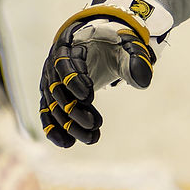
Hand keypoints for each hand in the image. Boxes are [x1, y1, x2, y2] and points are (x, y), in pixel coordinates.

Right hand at [39, 0, 171, 147]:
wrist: (98, 45)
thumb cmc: (112, 46)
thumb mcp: (126, 48)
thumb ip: (135, 61)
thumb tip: (142, 81)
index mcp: (70, 47)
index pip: (65, 64)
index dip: (74, 81)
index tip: (89, 97)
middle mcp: (54, 65)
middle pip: (57, 90)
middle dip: (74, 110)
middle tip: (95, 124)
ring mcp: (51, 81)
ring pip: (53, 106)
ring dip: (69, 125)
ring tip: (92, 137)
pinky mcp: (51, 96)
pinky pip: (47, 113)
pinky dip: (53, 129)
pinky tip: (66, 143)